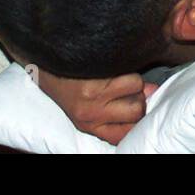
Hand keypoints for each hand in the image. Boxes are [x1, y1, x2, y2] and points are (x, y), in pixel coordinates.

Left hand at [37, 69, 156, 145]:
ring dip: (132, 75)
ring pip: (136, 86)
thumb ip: (118, 104)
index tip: (139, 107)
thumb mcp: (86, 104)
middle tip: (126, 85)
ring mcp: (92, 98)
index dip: (136, 122)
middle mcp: (91, 115)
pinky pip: (128, 70)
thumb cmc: (67, 81)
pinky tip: (112, 62)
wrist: (42, 59)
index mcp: (89, 125)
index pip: (123, 135)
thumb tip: (151, 92)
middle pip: (137, 110)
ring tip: (116, 71)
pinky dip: (127, 63)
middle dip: (139, 94)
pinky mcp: (94, 80)